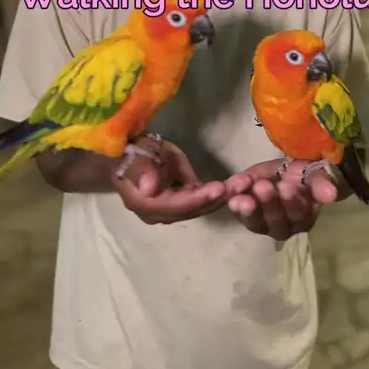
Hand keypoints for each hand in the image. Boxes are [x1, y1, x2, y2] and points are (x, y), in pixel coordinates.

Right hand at [112, 138, 245, 224]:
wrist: (125, 158)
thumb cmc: (132, 153)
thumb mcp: (135, 154)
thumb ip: (142, 170)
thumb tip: (149, 189)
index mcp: (145, 203)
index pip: (176, 205)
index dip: (199, 198)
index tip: (221, 188)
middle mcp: (157, 215)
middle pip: (192, 209)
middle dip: (218, 198)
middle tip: (242, 186)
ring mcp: (168, 213)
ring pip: (199, 208)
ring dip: (223, 197)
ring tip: (244, 184)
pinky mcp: (178, 206)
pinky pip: (199, 203)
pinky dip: (217, 195)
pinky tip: (236, 186)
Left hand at [225, 159, 337, 240]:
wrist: (287, 172)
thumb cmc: (302, 174)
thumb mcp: (312, 174)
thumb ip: (320, 184)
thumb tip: (331, 194)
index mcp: (304, 217)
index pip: (299, 214)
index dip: (292, 202)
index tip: (286, 185)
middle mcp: (285, 227)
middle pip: (276, 221)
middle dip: (269, 203)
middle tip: (262, 186)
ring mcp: (264, 224)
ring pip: (256, 222)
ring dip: (248, 211)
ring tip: (241, 198)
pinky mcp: (246, 217)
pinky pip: (239, 215)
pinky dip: (234, 205)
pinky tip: (229, 195)